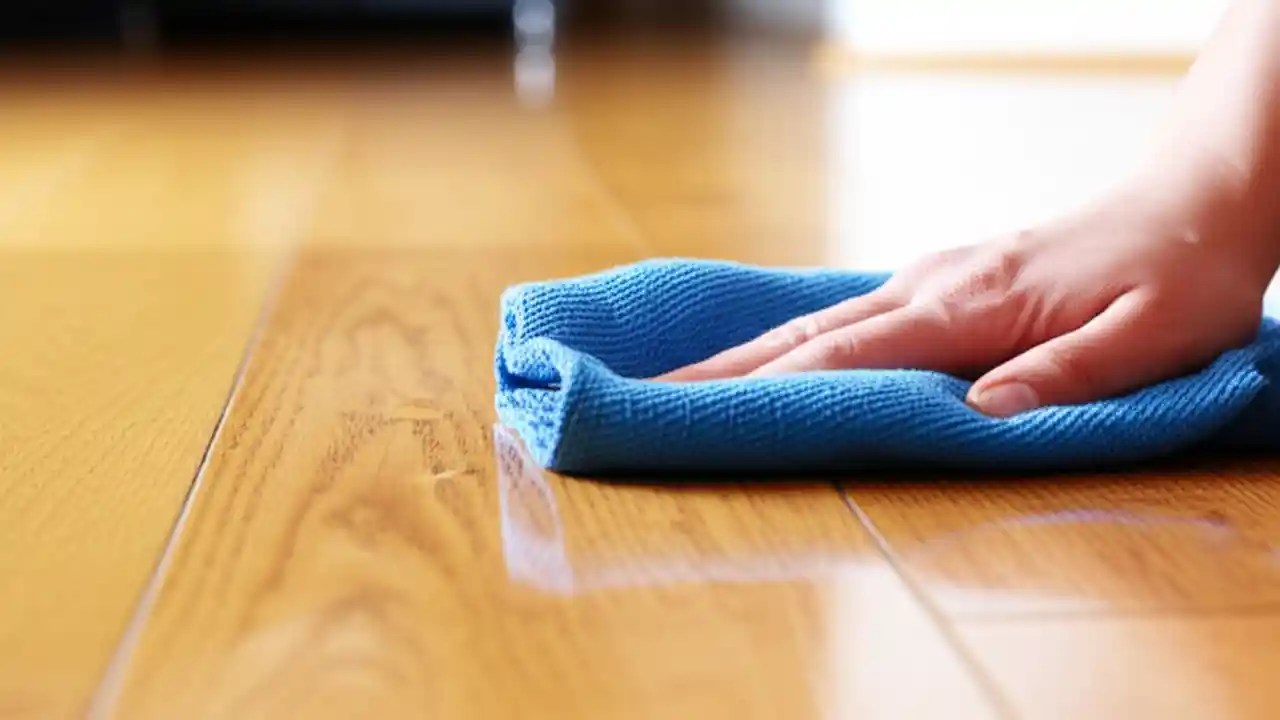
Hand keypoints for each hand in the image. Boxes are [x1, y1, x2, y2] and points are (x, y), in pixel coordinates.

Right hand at [657, 188, 1275, 415]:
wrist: (1198, 200)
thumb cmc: (1181, 275)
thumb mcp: (1151, 338)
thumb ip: (1066, 378)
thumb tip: (980, 413)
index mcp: (974, 306)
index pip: (849, 355)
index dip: (768, 387)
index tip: (692, 408)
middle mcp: (935, 285)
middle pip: (809, 335)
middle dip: (724, 370)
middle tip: (649, 396)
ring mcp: (934, 277)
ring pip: (820, 322)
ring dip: (747, 355)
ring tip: (682, 381)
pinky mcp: (944, 281)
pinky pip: (851, 316)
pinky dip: (795, 341)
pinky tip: (769, 357)